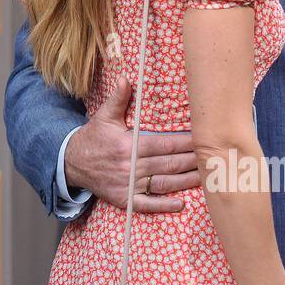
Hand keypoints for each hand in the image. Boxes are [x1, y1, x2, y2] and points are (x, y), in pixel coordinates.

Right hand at [64, 78, 199, 212]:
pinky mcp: (125, 200)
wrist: (70, 163)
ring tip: (206, 177)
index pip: (165, 144)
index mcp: (129, 145)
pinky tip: (181, 205)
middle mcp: (131, 166)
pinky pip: (147, 205)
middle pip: (169, 164)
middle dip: (193, 161)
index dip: (186, 143)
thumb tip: (126, 78)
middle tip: (214, 158)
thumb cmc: (92, 138)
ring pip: (164, 183)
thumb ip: (118, 98)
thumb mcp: (103, 116)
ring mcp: (128, 185)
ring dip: (186, 181)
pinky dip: (164, 206)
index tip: (204, 139)